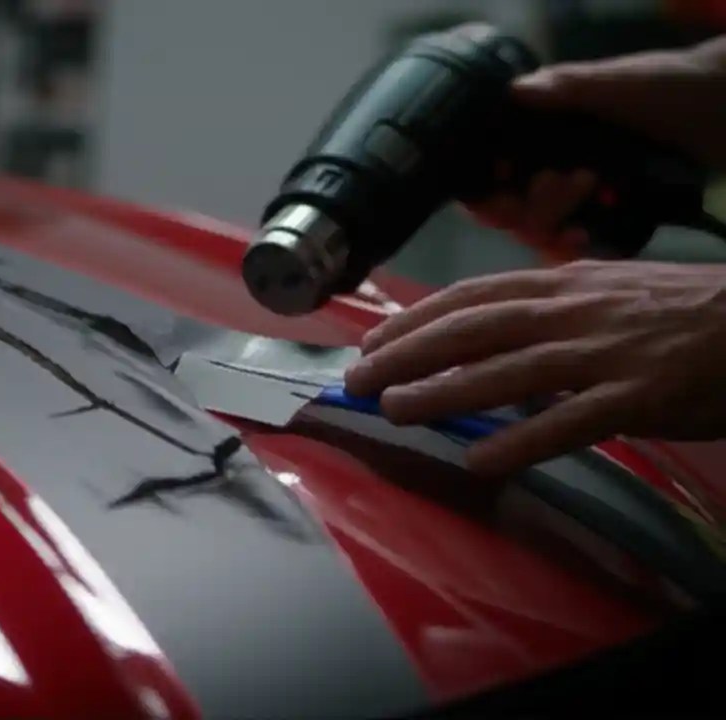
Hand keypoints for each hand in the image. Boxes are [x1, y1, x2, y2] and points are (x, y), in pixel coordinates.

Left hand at [343, 260, 725, 475]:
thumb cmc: (684, 308)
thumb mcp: (608, 290)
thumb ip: (549, 308)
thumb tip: (489, 333)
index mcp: (563, 283)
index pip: (471, 296)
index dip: (415, 318)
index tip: (373, 340)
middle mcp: (573, 311)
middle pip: (472, 329)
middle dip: (408, 354)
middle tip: (358, 381)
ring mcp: (603, 353)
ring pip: (506, 371)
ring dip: (444, 392)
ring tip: (395, 411)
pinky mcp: (638, 396)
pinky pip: (569, 422)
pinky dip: (520, 441)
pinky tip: (479, 461)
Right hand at [469, 36, 725, 258]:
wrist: (722, 109)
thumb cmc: (666, 86)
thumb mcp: (614, 82)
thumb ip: (565, 87)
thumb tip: (514, 91)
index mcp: (538, 139)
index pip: (489, 178)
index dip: (485, 194)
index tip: (501, 193)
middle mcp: (549, 171)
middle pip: (511, 211)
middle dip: (531, 205)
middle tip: (568, 179)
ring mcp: (578, 200)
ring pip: (539, 233)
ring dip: (550, 225)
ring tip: (585, 201)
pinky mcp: (607, 221)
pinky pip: (576, 248)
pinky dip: (572, 249)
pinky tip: (584, 238)